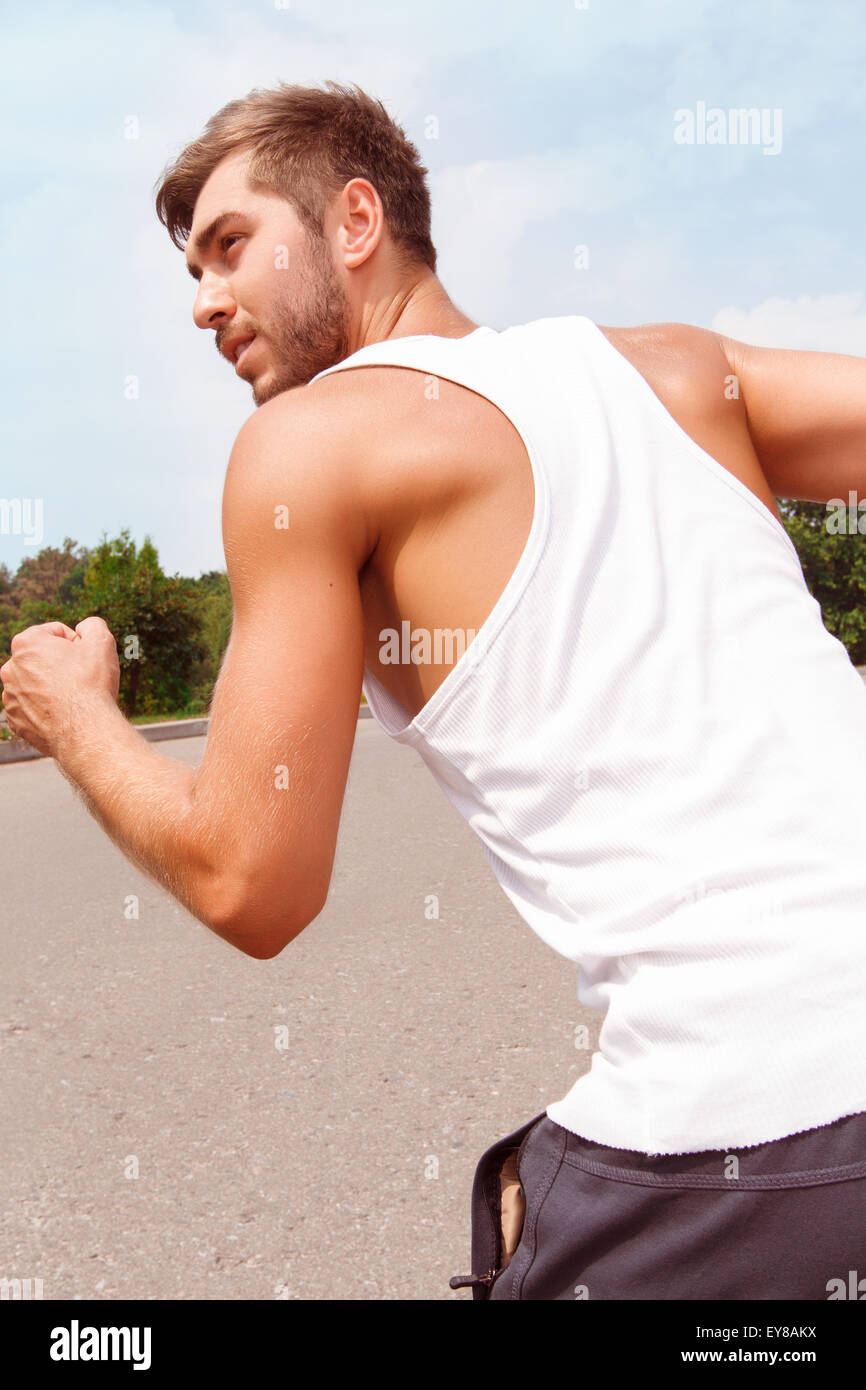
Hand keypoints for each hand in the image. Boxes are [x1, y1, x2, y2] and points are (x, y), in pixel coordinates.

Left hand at [0, 616, 120, 755]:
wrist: (84, 730)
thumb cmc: (91, 683)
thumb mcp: (101, 641)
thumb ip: (92, 625)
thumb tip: (84, 628)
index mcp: (26, 643)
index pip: (55, 632)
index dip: (76, 643)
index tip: (87, 658)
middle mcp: (10, 668)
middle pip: (43, 658)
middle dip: (61, 665)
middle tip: (82, 678)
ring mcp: (10, 697)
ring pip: (36, 684)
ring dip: (53, 687)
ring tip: (74, 698)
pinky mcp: (15, 721)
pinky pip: (32, 708)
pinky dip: (46, 709)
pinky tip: (64, 714)